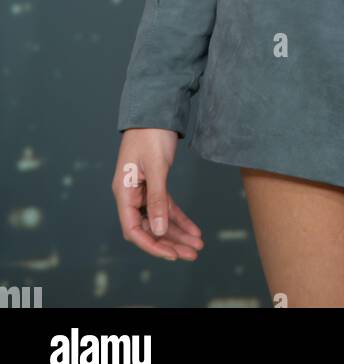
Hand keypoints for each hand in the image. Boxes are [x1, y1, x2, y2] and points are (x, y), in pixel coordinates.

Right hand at [113, 128, 204, 260]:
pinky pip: (166, 206)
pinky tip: (194, 229)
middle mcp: (131, 195)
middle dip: (170, 242)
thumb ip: (157, 199)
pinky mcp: (155, 183)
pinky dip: (180, 218)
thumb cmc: (151, 135)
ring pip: (160, 219)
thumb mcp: (157, 167)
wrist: (155, 108)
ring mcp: (143, 190)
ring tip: (198, 245)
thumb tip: (157, 230)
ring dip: (178, 233)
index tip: (172, 255)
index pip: (133, 229)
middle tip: (192, 254)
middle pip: (149, 228)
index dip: (152, 245)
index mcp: (124, 192)